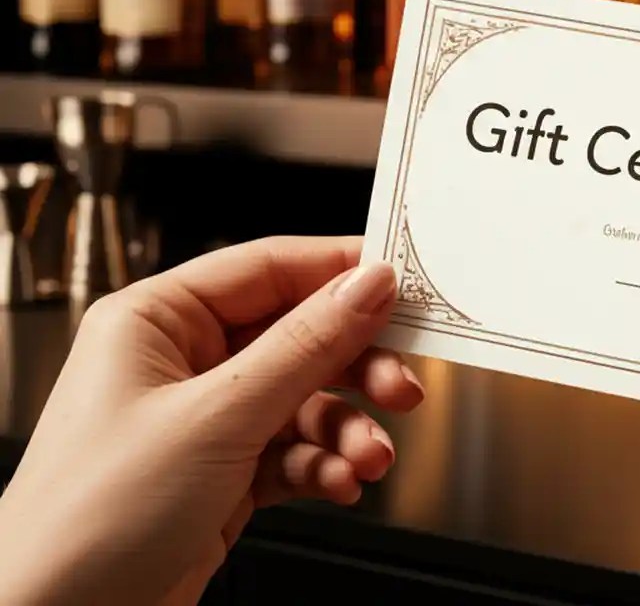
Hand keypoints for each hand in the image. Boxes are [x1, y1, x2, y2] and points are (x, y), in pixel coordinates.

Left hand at [0, 237, 422, 605]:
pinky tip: (336, 484)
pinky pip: (294, 451)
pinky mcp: (223, 475)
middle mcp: (181, 364)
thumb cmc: (89, 518)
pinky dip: (322, 467)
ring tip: (367, 458)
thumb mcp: (217, 417)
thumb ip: (304, 347)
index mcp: (156, 321)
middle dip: (356, 368)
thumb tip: (366, 287)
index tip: (403, 286)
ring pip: (305, 401)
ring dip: (345, 430)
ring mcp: (204, 422)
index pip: (268, 268)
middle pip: (298, 338)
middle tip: (402, 386)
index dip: (340, 273)